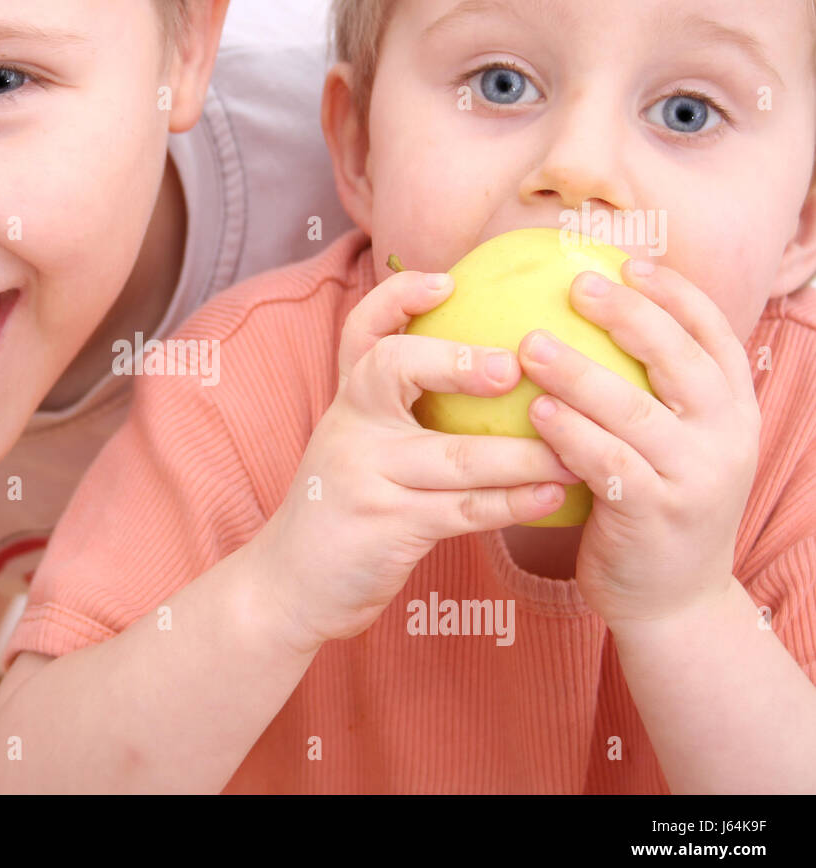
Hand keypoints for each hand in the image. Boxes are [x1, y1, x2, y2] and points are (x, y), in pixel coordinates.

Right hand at [255, 270, 581, 653]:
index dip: (399, 298)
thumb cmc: (342, 512)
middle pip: (392, 367)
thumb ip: (398, 413)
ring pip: (453, 455)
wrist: (288, 585)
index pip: (362, 332)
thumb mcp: (355, 449)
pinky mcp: (385, 526)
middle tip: (517, 365)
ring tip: (579, 448)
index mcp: (348, 403)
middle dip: (456, 359)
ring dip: (524, 453)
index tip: (446, 282)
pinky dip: (513, 503)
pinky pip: (462, 510)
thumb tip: (488, 375)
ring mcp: (363, 476)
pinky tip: (554, 497)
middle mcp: (350, 428)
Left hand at [517, 259, 758, 626]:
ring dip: (581, 373)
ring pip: (637, 410)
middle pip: (680, 360)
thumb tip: (592, 318)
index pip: (714, 335)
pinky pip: (607, 464)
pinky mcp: (655, 515)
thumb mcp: (675, 445)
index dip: (676, 293)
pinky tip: (535, 412)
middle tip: (576, 285)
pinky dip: (571, 434)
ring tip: (531, 346)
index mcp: (734, 411)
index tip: (629, 261)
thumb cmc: (654, 505)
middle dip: (630, 315)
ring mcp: (696, 478)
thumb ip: (652, 391)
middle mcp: (726, 439)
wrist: (672, 600)